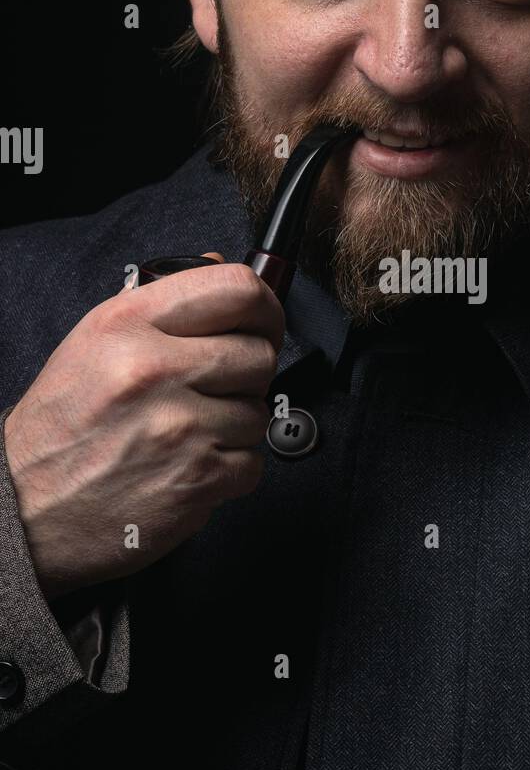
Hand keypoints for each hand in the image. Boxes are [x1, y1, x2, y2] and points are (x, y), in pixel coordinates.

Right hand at [3, 253, 283, 598]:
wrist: (23, 506)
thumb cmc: (60, 426)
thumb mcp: (93, 341)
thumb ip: (159, 302)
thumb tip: (216, 263)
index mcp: (128, 324)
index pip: (236, 289)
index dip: (265, 306)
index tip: (263, 323)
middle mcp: (153, 369)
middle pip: (260, 354)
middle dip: (247, 374)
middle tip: (216, 388)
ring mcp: (179, 427)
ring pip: (257, 413)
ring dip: (233, 426)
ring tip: (186, 432)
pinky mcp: (196, 479)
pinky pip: (252, 464)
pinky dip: (229, 470)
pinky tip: (187, 465)